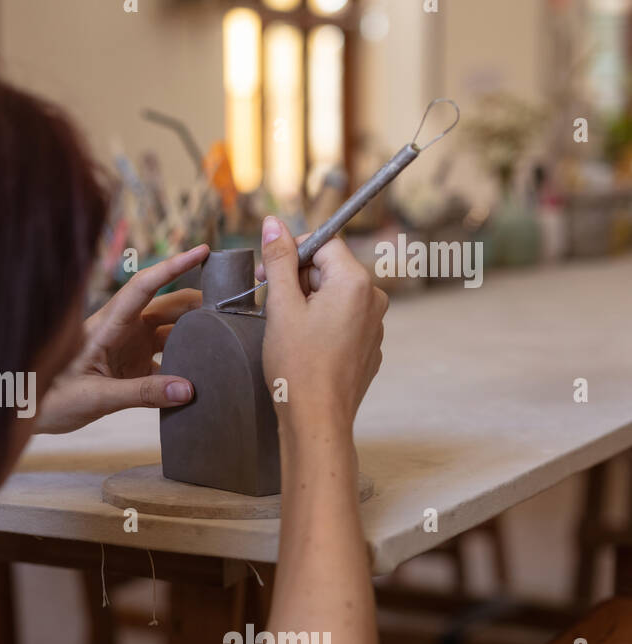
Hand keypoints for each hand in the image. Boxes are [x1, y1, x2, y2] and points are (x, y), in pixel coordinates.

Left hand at [35, 245, 208, 434]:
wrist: (27, 412)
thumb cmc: (50, 398)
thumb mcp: (97, 397)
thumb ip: (142, 394)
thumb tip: (189, 389)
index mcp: (107, 325)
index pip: (145, 286)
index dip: (173, 266)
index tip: (202, 251)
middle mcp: (119, 330)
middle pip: (166, 307)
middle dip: (198, 303)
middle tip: (233, 305)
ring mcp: (125, 348)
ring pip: (168, 333)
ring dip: (193, 335)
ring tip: (226, 338)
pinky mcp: (128, 367)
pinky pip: (163, 360)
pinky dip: (182, 364)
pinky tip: (201, 374)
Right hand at [260, 216, 385, 435]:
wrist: (317, 419)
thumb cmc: (298, 366)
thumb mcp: (281, 307)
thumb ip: (279, 260)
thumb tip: (274, 224)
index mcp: (355, 283)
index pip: (324, 243)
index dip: (291, 252)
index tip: (267, 273)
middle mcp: (374, 299)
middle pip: (330, 269)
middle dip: (298, 280)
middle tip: (272, 305)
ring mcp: (375, 326)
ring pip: (335, 297)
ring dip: (308, 304)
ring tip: (287, 331)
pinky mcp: (369, 348)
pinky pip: (343, 322)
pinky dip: (322, 326)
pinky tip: (304, 348)